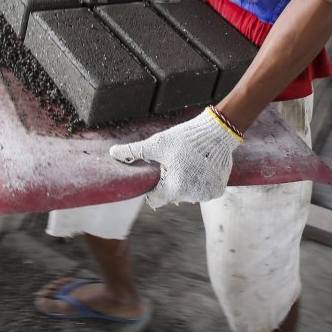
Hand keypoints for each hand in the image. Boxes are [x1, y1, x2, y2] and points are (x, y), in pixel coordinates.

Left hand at [110, 107, 241, 207]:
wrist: (217, 131)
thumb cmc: (185, 138)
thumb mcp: (157, 144)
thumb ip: (134, 152)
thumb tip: (112, 153)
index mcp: (173, 190)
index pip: (156, 199)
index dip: (154, 187)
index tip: (159, 173)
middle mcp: (191, 197)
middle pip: (173, 195)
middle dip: (171, 182)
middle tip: (175, 163)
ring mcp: (206, 195)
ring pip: (189, 193)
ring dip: (187, 182)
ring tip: (189, 163)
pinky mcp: (218, 190)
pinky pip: (204, 190)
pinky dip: (201, 181)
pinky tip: (201, 167)